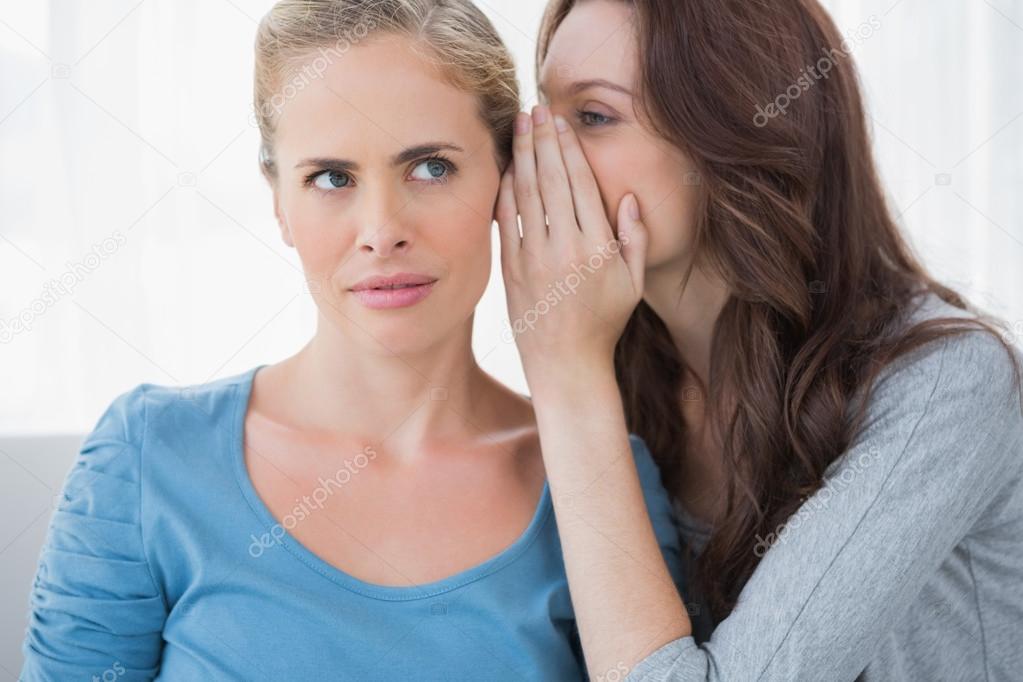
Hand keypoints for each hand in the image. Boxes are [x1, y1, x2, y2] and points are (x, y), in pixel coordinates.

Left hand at [495, 105, 647, 380]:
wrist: (566, 364)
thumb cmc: (604, 323)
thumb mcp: (632, 283)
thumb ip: (634, 239)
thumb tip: (628, 197)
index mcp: (598, 247)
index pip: (581, 184)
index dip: (569, 148)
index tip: (562, 122)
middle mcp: (565, 248)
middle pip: (551, 180)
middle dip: (542, 139)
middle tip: (535, 109)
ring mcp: (534, 259)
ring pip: (526, 194)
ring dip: (522, 155)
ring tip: (519, 126)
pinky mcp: (511, 270)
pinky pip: (506, 222)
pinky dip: (505, 191)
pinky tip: (507, 168)